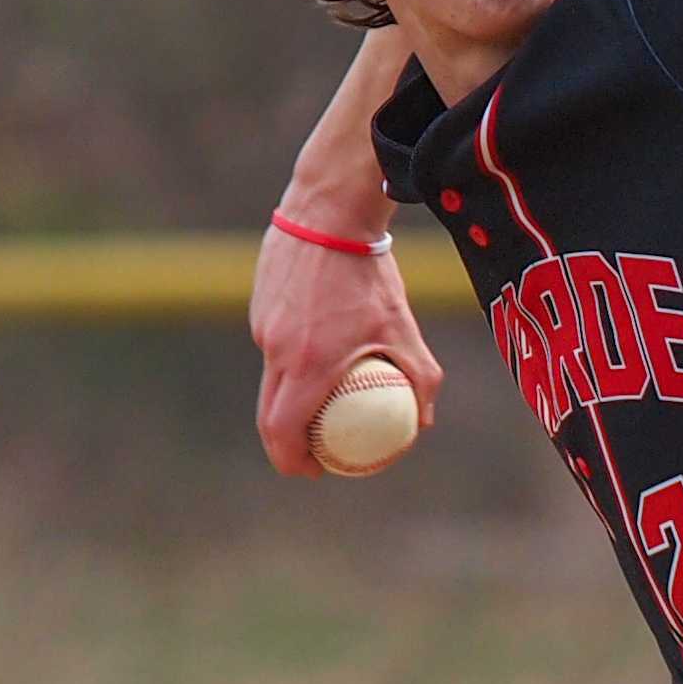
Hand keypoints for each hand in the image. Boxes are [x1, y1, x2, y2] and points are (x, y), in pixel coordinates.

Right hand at [250, 226, 442, 476]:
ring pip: (272, 377)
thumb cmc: (370, 273)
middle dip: (286, 442)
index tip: (313, 470)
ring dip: (290, 397)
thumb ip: (419, 376)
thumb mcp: (402, 326)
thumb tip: (424, 421)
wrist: (328, 213)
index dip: (292, 460)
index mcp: (305, 364)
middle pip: (269, 414)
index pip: (283, 432)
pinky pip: (273, 345)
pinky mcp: (258, 306)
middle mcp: (275, 350)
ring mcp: (262, 327)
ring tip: (320, 401)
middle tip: (313, 451)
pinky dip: (291, 358)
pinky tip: (319, 345)